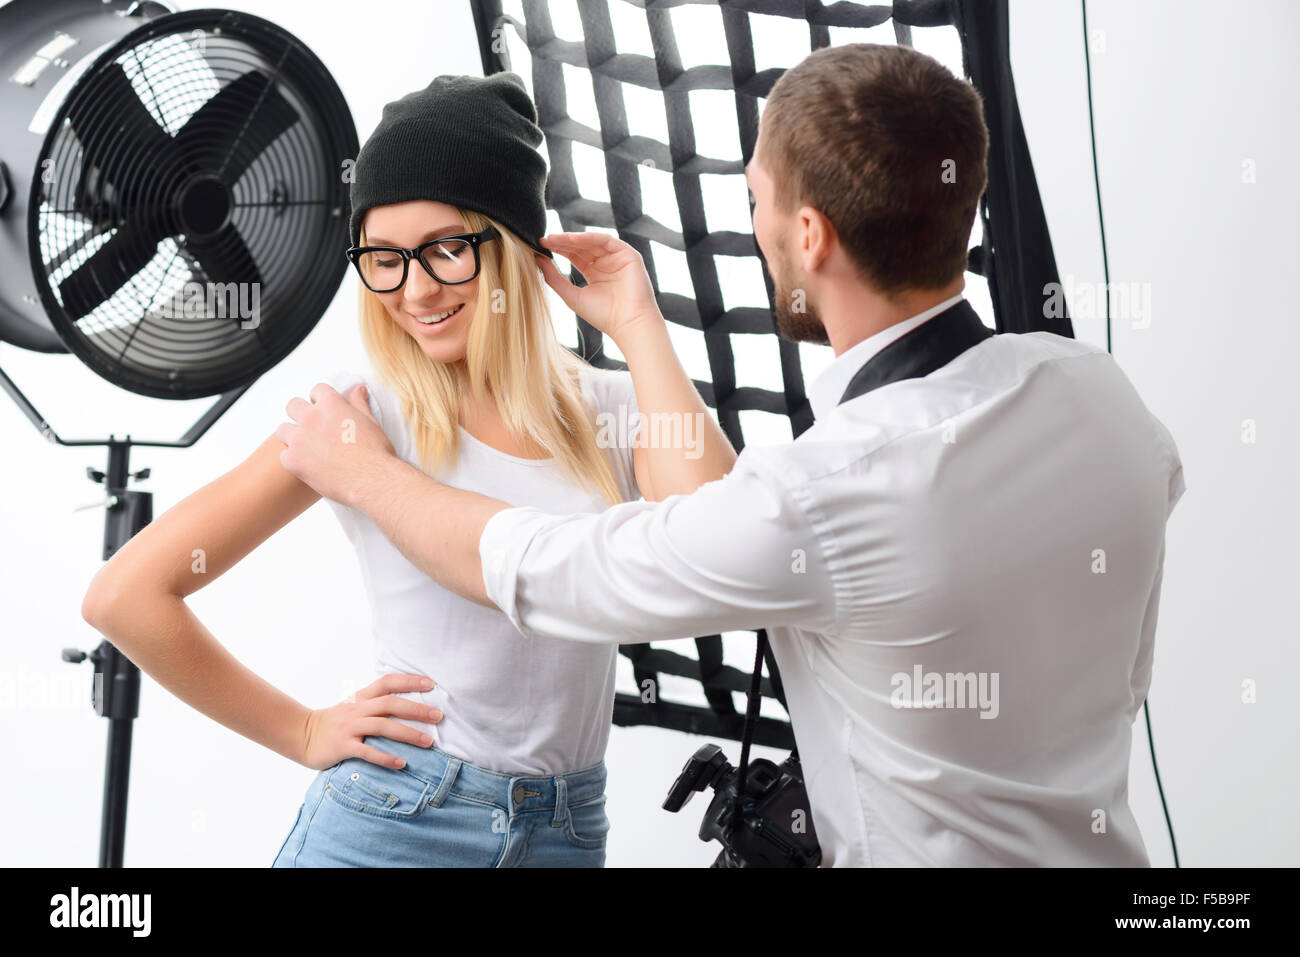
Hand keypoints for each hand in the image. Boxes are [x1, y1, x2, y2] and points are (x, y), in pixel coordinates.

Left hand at [277, 382, 395, 507]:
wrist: (373, 480)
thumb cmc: (376, 452)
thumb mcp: (371, 422)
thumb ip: (359, 403)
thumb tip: (358, 389)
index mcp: (331, 404)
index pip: (317, 390)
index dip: (320, 400)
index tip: (323, 410)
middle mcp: (311, 417)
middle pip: (293, 405)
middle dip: (300, 414)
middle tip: (312, 429)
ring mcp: (300, 439)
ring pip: (283, 430)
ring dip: (293, 437)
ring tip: (307, 449)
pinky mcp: (293, 460)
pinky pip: (284, 456)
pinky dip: (294, 461)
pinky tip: (309, 467)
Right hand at [299, 673, 443, 770]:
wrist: (302, 736)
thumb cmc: (335, 722)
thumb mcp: (353, 706)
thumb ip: (375, 703)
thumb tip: (407, 703)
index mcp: (361, 698)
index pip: (387, 682)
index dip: (409, 680)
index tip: (431, 683)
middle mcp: (357, 710)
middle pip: (390, 704)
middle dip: (416, 709)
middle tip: (438, 716)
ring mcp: (349, 728)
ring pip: (382, 726)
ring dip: (407, 734)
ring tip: (428, 742)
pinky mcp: (343, 747)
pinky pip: (367, 752)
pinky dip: (385, 758)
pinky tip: (401, 763)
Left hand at [535, 231, 662, 342]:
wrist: (628, 325)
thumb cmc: (603, 316)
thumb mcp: (571, 295)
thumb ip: (554, 278)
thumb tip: (537, 259)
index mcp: (595, 272)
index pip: (574, 254)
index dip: (558, 249)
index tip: (540, 246)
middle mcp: (606, 263)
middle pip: (581, 246)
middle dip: (563, 242)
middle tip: (545, 239)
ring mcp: (618, 258)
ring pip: (592, 241)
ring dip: (573, 238)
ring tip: (555, 238)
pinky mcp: (628, 255)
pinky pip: (606, 240)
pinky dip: (589, 238)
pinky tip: (573, 239)